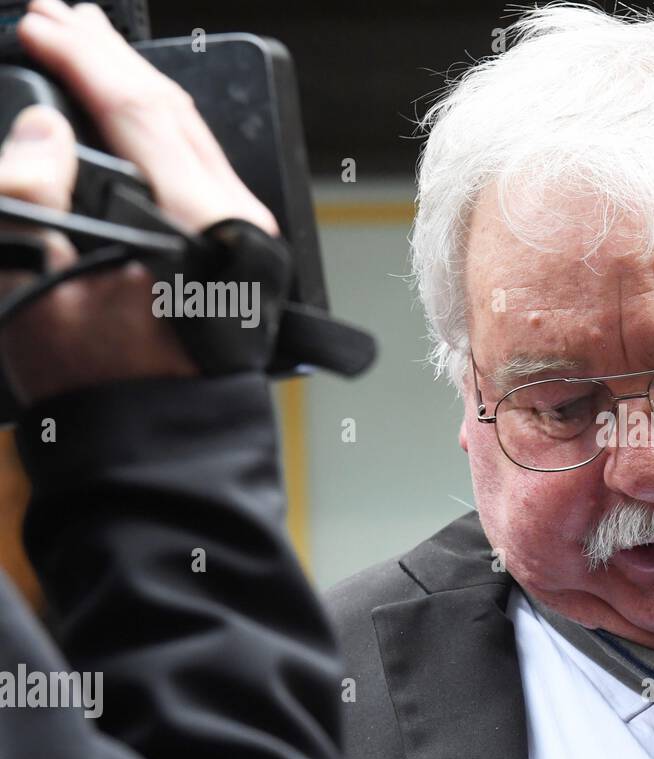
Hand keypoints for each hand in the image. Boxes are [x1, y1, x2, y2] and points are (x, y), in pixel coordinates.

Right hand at [0, 0, 279, 403]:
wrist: (161, 446)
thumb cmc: (101, 384)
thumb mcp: (33, 290)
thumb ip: (29, 193)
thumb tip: (45, 128)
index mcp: (199, 223)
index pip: (136, 110)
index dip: (78, 57)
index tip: (35, 22)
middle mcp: (238, 219)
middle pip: (173, 109)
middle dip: (110, 56)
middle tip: (58, 13)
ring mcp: (248, 234)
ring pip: (192, 133)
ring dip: (137, 86)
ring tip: (89, 44)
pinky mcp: (243, 250)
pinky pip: (201, 165)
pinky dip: (160, 128)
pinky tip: (131, 113)